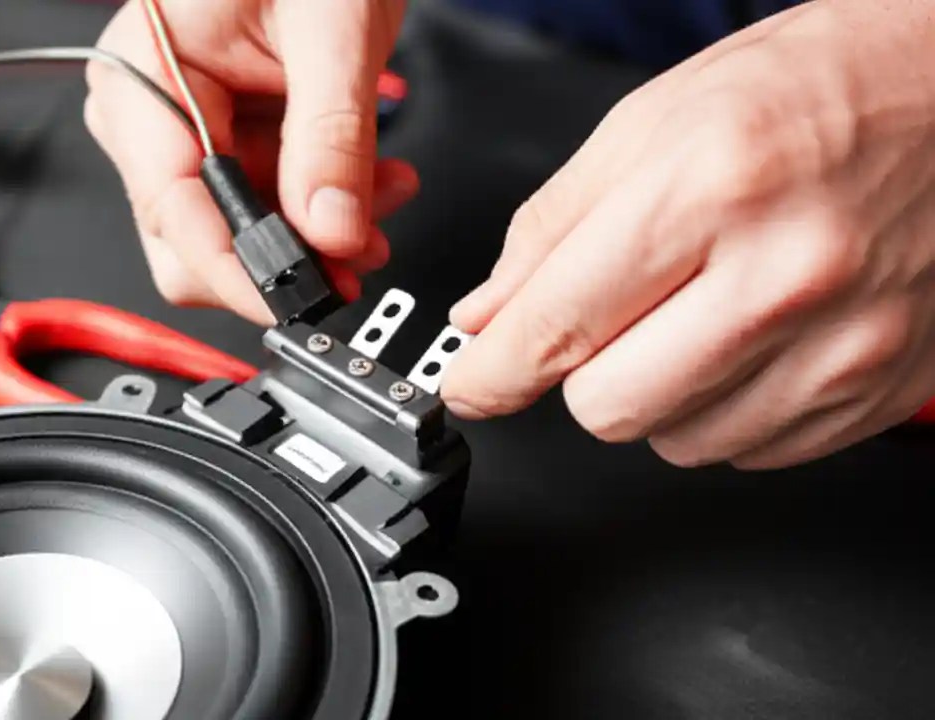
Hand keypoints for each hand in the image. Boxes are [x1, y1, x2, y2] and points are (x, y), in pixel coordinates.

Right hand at [85, 0, 415, 324]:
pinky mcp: (232, 139)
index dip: (233, 270)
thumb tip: (329, 231)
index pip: (172, 206)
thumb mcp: (332, 31)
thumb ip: (331, 138)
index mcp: (142, 72)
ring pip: (237, 234)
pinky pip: (267, 207)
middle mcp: (150, 111)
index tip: (291, 302)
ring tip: (379, 196)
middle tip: (351, 257)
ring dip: (314, 235)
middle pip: (190, 240)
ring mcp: (189, 129)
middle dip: (279, 259)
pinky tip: (366, 183)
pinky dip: (320, 211)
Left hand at [441, 1, 934, 468]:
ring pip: (677, 442)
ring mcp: (846, 341)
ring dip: (659, 394)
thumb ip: (553, 225)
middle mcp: (785, 273)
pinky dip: (727, 409)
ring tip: (700, 313)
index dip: (490, 374)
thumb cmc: (819, 87)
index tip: (468, 389)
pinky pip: (753, 450)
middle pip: (608, 408)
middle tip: (607, 322)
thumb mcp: (656, 120)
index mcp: (712, 188)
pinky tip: (754, 340)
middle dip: (581, 375)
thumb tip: (488, 313)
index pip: (558, 326)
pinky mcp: (883, 387)